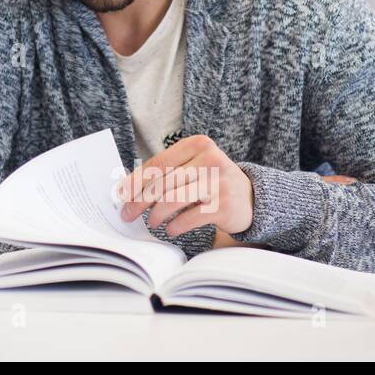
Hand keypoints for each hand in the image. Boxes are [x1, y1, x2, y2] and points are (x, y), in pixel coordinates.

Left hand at [116, 134, 253, 237]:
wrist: (254, 198)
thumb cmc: (213, 182)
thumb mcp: (195, 167)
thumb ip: (168, 172)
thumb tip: (129, 189)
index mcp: (198, 144)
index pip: (158, 163)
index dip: (135, 180)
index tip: (121, 194)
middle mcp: (210, 160)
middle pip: (162, 182)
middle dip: (140, 201)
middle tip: (127, 214)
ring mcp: (218, 183)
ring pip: (172, 200)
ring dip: (155, 215)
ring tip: (151, 222)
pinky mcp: (224, 205)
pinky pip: (189, 217)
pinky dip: (175, 226)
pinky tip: (170, 229)